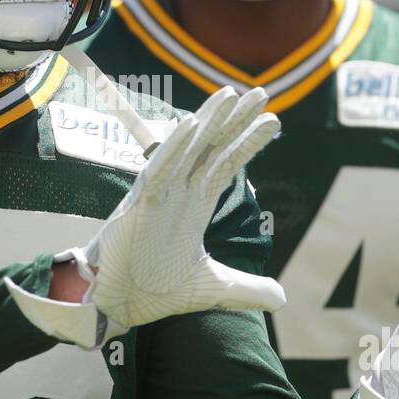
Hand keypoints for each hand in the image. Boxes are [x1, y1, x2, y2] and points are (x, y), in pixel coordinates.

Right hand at [72, 86, 283, 338]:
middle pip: (211, 147)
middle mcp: (179, 193)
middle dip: (235, 120)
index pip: (226, 165)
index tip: (274, 121)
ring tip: (231, 94)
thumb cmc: (154, 291)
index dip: (248, 143)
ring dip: (208, 120)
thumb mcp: (211, 288)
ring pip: (187, 149)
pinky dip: (174, 147)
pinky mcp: (139, 203)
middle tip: (260, 93)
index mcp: (195, 205)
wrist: (116, 306)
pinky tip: (191, 124)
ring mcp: (159, 194)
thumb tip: (281, 297)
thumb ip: (245, 288)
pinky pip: (158, 170)